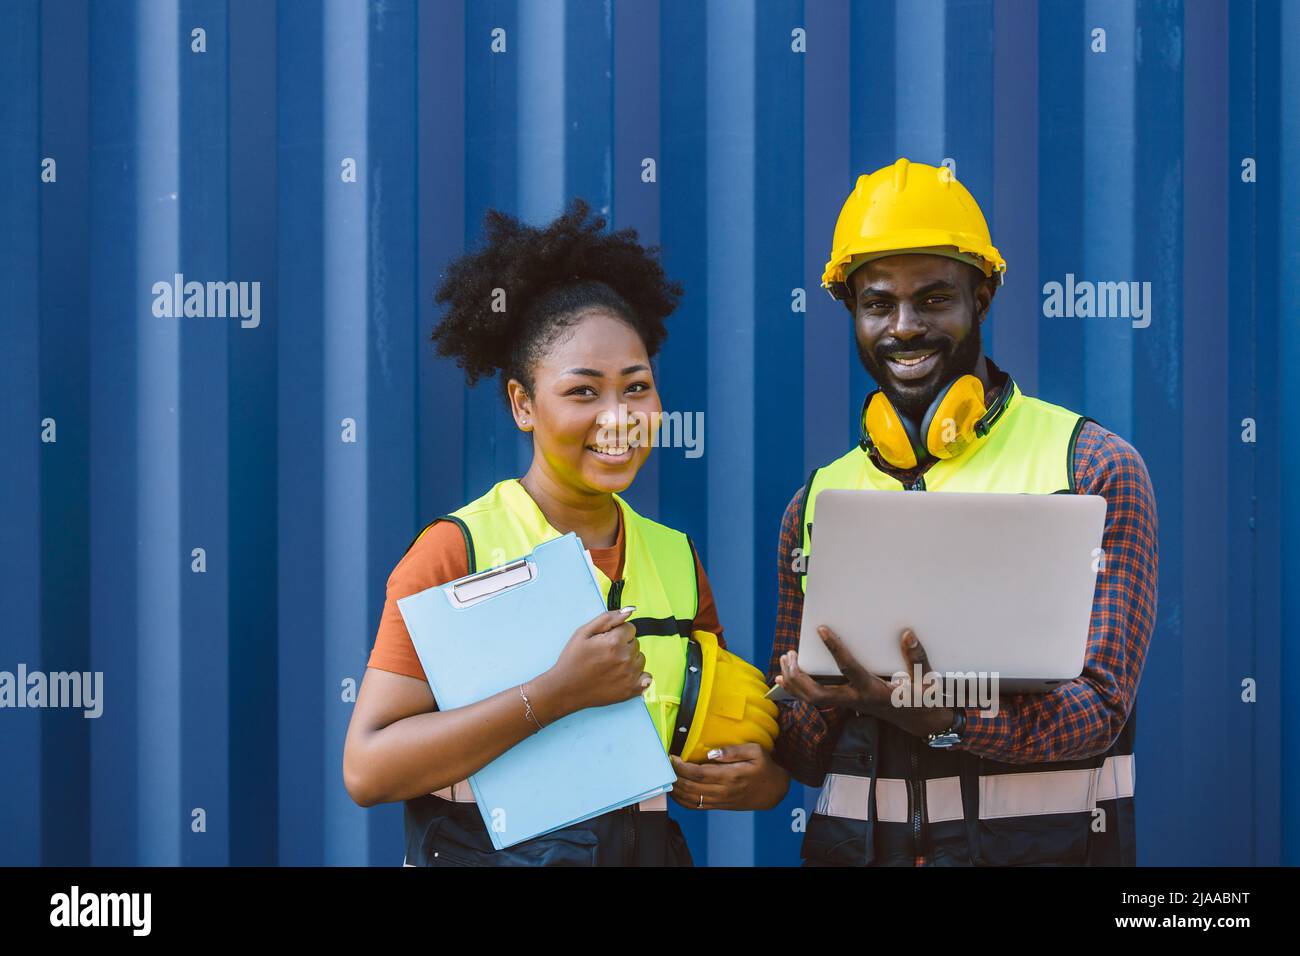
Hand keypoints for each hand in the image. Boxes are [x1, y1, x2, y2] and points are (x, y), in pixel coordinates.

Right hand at [539, 607, 648, 715]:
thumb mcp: (583, 633)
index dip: (617, 632)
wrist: (565, 689)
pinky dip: (638, 676)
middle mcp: (625, 659)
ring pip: (640, 659)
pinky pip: (647, 678)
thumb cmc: (572, 660)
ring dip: (630, 660)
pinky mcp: (631, 691)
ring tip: (611, 666)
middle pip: (635, 643)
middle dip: (623, 645)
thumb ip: (608, 619)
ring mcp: (630, 676)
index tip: (604, 641)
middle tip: (605, 655)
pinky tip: (623, 676)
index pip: (630, 628)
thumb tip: (630, 610)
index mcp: (614, 642)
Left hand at [668, 744, 789, 810]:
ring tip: (667, 776)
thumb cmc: (764, 767)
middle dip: (674, 776)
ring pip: (691, 799)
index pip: (699, 773)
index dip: (682, 767)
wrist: (774, 791)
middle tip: (664, 765)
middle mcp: (723, 791)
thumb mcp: (756, 751)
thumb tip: (711, 752)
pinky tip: (675, 791)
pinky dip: (682, 801)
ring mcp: (720, 801)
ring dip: (675, 789)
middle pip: (690, 787)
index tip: (671, 757)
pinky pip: (696, 807)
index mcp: (731, 776)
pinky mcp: (719, 806)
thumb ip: (733, 751)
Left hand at [775, 626, 953, 737]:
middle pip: (818, 695)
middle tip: (789, 655)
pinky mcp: (848, 702)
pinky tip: (787, 676)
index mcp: (874, 691)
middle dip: (799, 677)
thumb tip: (907, 634)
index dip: (835, 649)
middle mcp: (857, 699)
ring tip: (785, 659)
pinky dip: (799, 689)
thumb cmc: (923, 699)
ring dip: (795, 682)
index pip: (849, 669)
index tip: (821, 630)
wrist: (921, 722)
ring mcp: (850, 703)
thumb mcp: (926, 680)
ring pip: (813, 700)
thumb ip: (916, 658)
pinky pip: (817, 699)